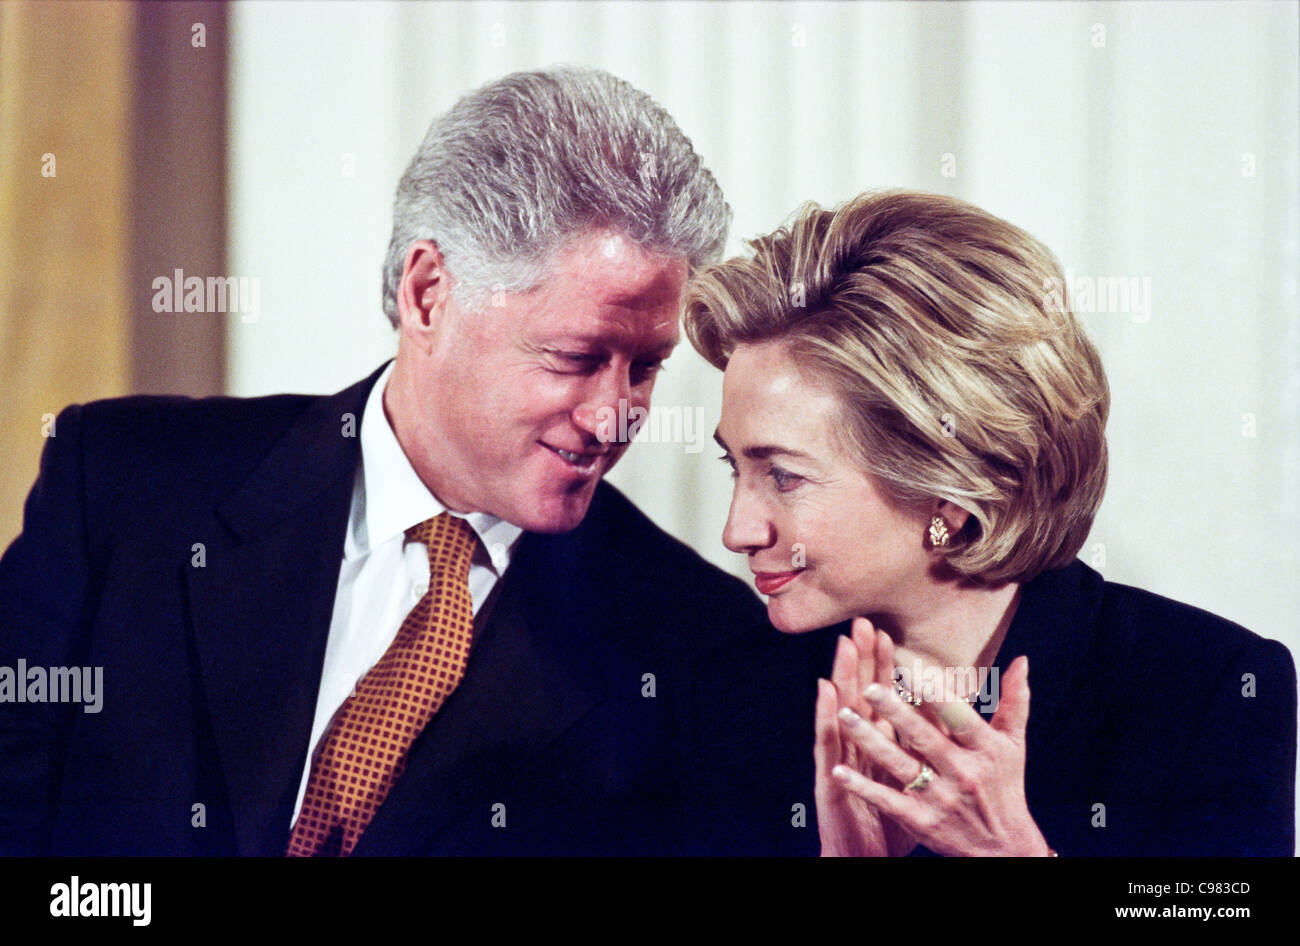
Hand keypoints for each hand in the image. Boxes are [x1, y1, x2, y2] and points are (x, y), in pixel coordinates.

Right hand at [814, 617, 916, 856]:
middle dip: (862, 660)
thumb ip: (928, 752)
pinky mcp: (832, 779)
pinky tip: (826, 693)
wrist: (865, 860)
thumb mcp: (915, 785)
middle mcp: (859, 749)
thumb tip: (949, 723)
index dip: (882, 667)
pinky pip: (829, 745)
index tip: (887, 633)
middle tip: (862, 624)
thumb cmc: (893, 825)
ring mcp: (842, 762)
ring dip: (842, 677)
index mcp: (880, 748)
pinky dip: (826, 717)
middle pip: (860, 696)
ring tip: (844, 646)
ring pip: (842, 712)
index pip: (881, 699)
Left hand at [831, 654, 1050, 856]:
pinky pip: (887, 800)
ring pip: (900, 765)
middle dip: (895, 712)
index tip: (911, 670)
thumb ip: (1014, 702)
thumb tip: (1021, 660)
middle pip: (924, 738)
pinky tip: (838, 770)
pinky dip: (862, 786)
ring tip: (843, 716)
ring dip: (870, 740)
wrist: (1003, 848)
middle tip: (868, 687)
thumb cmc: (1005, 786)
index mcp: (985, 749)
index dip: (935, 695)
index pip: (959, 717)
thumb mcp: (1013, 745)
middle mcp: (963, 773)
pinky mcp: (921, 821)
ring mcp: (940, 798)